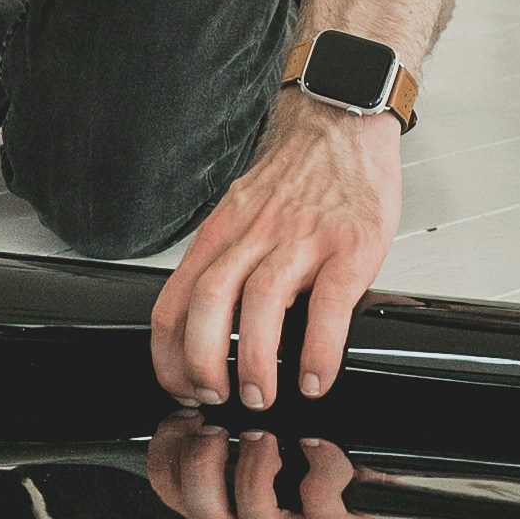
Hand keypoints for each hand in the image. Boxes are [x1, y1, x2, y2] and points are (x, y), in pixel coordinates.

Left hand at [149, 99, 401, 408]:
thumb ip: (225, 260)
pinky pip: (329, 304)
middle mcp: (254, 234)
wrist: (341, 119)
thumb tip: (206, 325)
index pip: (174, 299)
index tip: (181, 386)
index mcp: (222, 232)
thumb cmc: (295, 175)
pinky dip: (318, 348)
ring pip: (261, 302)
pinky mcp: (350, 245)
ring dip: (256, 360)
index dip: (169, 353)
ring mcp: (303, 238)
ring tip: (262, 394)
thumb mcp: (241, 211)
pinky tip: (315, 376)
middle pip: (209, 301)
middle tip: (216, 398)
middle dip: (203, 362)